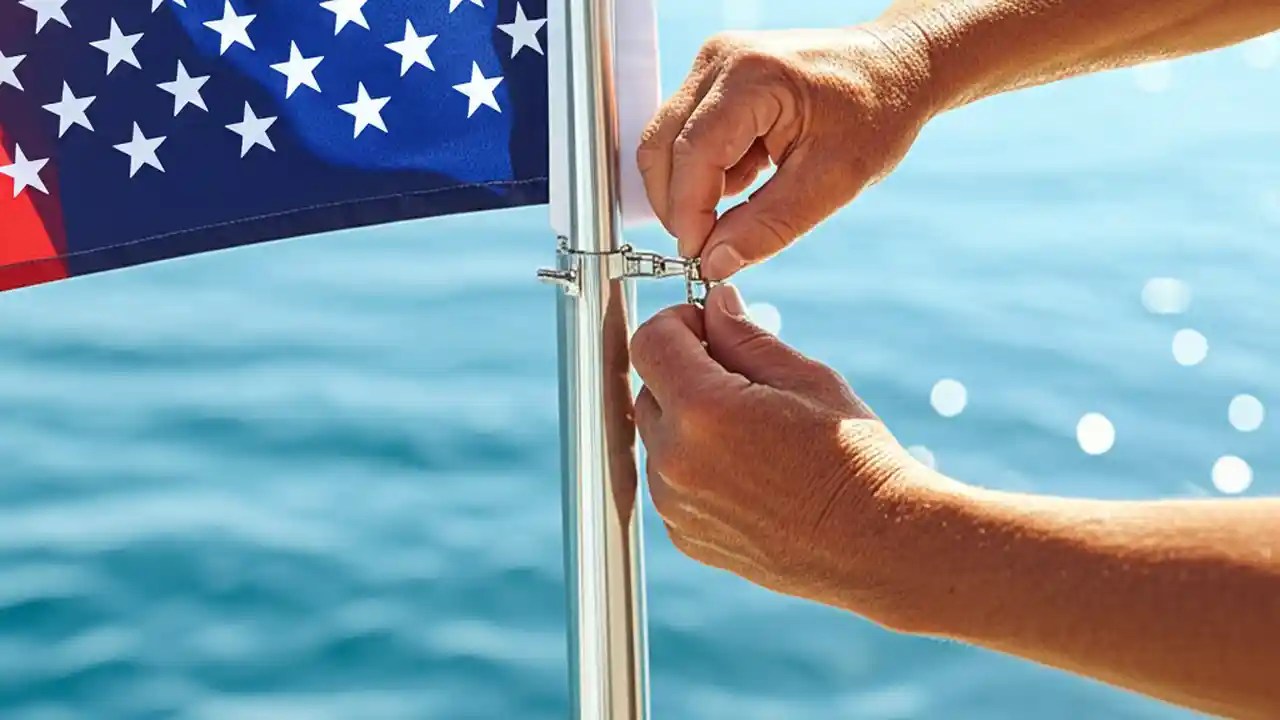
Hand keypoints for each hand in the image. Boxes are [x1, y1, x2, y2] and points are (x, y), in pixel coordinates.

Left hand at [631, 285, 949, 626]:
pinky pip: (671, 481)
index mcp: (703, 410)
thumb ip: (744, 338)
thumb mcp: (804, 378)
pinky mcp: (684, 535)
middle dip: (684, 371)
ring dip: (688, 421)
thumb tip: (715, 306)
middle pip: (649, 389)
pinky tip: (750, 469)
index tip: (708, 327)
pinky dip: (695, 464)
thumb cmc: (853, 458)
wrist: (876, 542)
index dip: (678, 323)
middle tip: (742, 377)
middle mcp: (675, 460)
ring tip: (753, 431)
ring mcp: (675, 504)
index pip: (650, 342)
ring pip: (658, 437)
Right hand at [636, 25, 935, 279]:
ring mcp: (714, 64)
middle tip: (708, 247)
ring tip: (743, 204)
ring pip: (667, 143)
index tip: (700, 257)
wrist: (897, 67)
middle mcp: (721, 61)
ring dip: (693, 187)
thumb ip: (770, 226)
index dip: (687, 213)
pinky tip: (750, 176)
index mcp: (752, 78)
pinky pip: (687, 134)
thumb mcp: (832, 181)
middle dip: (677, 205)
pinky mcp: (715, 77)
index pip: (691, 154)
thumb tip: (716, 262)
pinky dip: (707, 170)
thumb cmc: (878, 111)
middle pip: (661, 147)